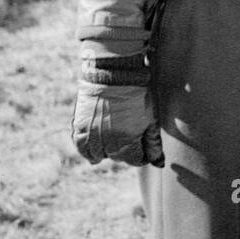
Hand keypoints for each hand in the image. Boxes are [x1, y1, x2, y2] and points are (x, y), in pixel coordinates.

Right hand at [71, 52, 163, 166]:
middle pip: (119, 157)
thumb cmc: (137, 94)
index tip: (143, 145)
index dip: (142, 154)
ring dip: (108, 150)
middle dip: (126, 150)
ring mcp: (92, 137)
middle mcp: (108, 143)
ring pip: (100, 156)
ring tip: (114, 135)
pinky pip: (83, 149)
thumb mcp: (150, 118)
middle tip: (129, 133)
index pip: (136, 160)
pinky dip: (89, 150)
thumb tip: (159, 164)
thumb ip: (154, 143)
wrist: (113, 74)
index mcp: (128, 141)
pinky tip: (96, 142)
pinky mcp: (80, 129)